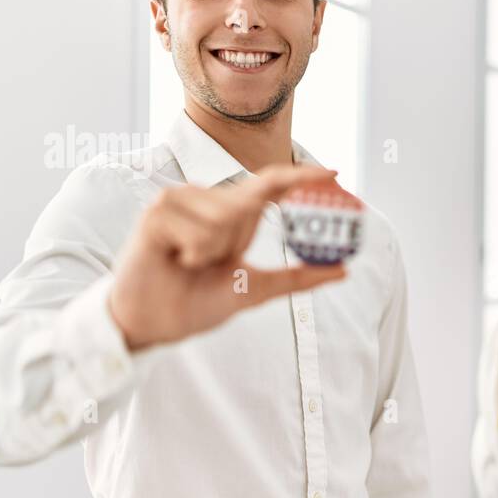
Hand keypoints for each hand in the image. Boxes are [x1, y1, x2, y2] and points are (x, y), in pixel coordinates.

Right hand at [108, 164, 346, 351]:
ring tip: (188, 262)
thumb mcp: (255, 288)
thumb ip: (297, 278)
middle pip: (249, 204)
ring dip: (213, 252)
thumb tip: (342, 270)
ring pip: (225, 218)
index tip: (334, 174)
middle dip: (235, 243)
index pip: (270, 184)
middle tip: (209, 263)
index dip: (301, 176)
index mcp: (229, 211)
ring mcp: (178, 200)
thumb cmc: (197, 302)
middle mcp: (205, 198)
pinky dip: (193, 255)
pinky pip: (199, 232)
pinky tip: (174, 260)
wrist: (155, 324)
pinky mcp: (156, 212)